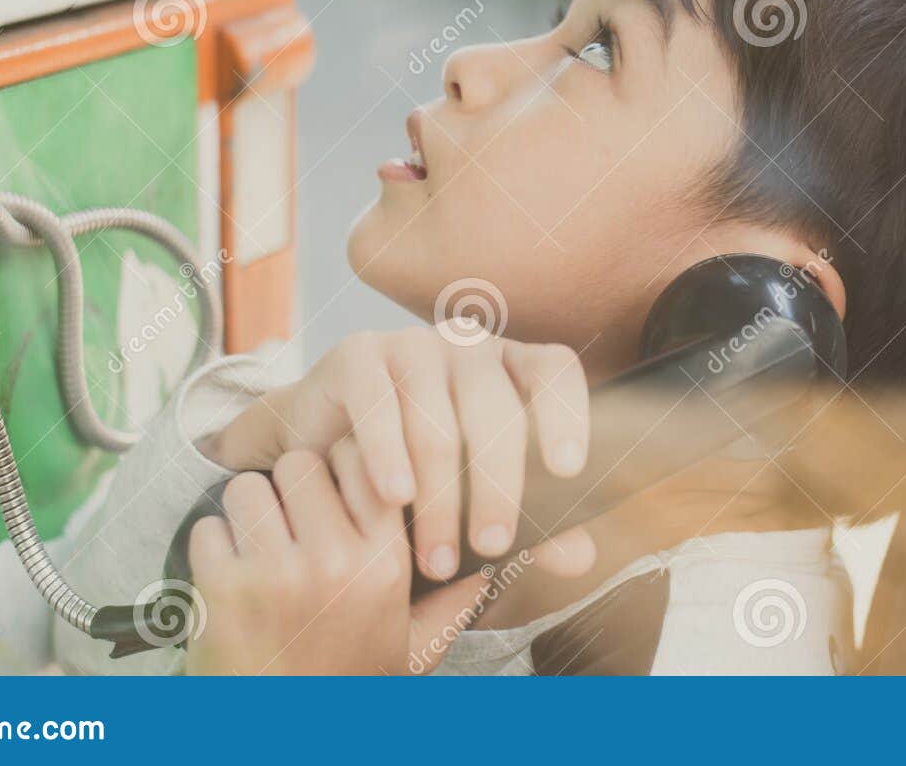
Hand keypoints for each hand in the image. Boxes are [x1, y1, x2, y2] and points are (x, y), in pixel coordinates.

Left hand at [185, 445, 491, 674]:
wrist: (277, 743)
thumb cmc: (344, 688)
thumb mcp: (410, 652)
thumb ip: (450, 607)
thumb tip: (488, 572)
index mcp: (385, 566)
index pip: (365, 461)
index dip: (345, 464)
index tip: (335, 486)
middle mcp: (335, 562)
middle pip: (301, 464)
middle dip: (290, 487)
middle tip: (289, 519)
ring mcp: (276, 574)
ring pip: (249, 486)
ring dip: (247, 512)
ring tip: (257, 545)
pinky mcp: (222, 590)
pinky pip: (208, 527)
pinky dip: (212, 546)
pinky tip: (227, 576)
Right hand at [206, 327, 589, 579]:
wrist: (323, 452)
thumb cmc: (420, 476)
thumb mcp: (479, 502)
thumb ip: (533, 528)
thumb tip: (582, 559)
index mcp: (512, 366)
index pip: (554, 370)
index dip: (566, 413)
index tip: (568, 471)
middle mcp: (468, 346)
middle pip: (497, 410)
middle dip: (497, 488)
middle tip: (492, 549)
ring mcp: (412, 344)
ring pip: (438, 423)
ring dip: (439, 500)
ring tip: (437, 560)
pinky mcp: (358, 355)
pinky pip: (378, 406)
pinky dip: (387, 455)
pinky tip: (394, 496)